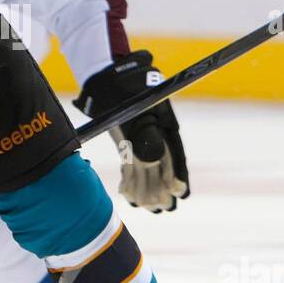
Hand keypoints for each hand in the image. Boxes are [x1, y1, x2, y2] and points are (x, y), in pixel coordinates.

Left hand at [75, 51, 187, 211]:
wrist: (105, 75)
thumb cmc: (122, 87)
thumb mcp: (135, 107)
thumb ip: (145, 132)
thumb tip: (154, 158)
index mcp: (164, 124)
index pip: (175, 153)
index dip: (178, 174)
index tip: (178, 192)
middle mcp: (156, 134)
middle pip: (162, 166)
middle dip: (162, 188)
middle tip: (160, 207)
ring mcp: (141, 138)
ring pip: (147, 169)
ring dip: (146, 188)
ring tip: (144, 205)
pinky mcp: (127, 142)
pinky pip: (131, 165)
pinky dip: (130, 180)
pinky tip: (126, 194)